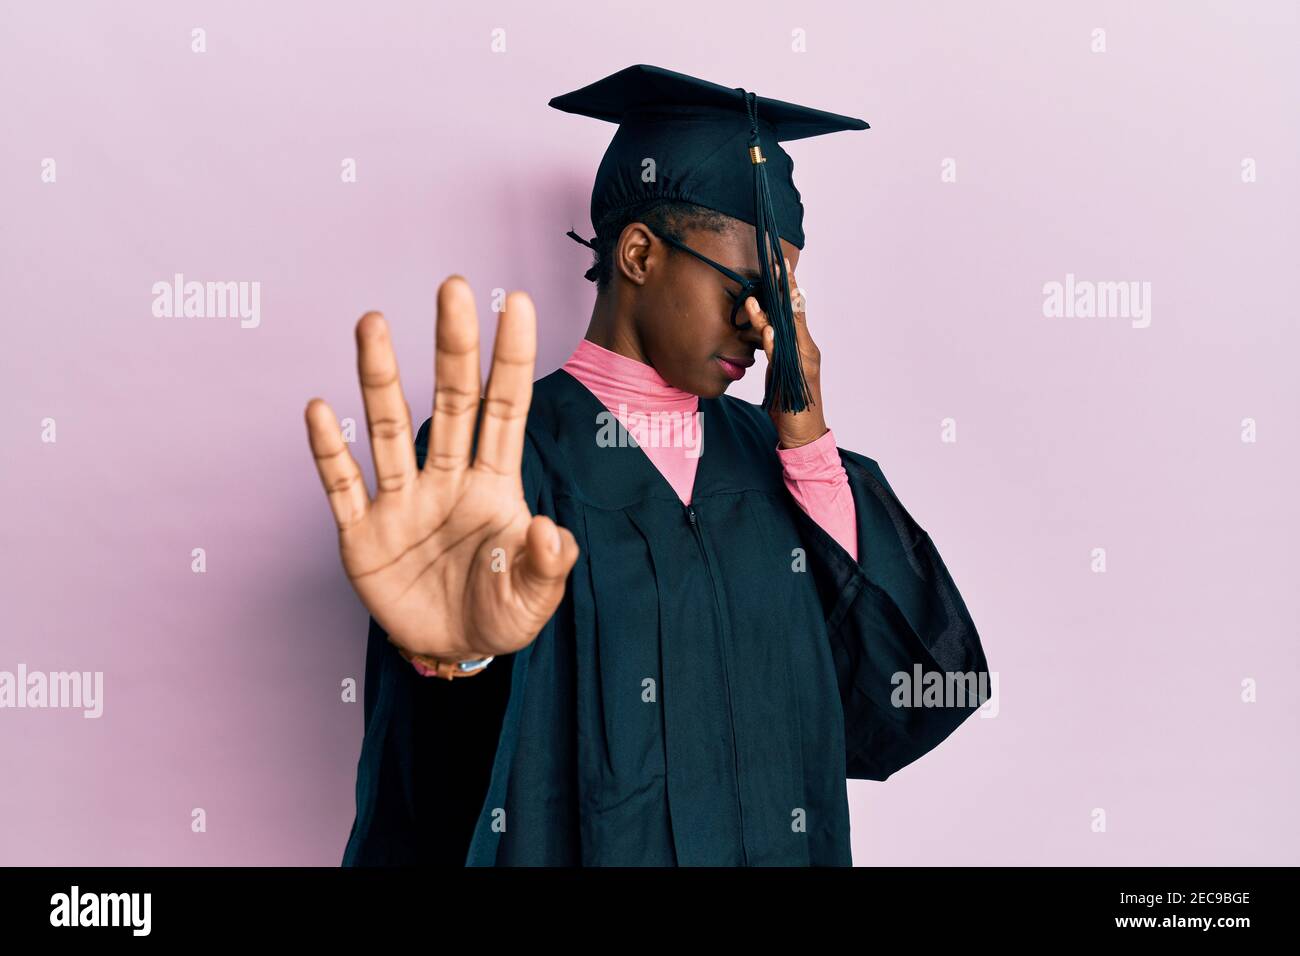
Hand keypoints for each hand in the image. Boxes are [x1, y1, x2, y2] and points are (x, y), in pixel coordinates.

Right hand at [304, 277, 579, 663]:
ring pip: (388, 428)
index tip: (515, 301)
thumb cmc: (499, 613)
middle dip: (453, 348)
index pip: (505, 410)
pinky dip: (330, 451)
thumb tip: (552, 530)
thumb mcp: (534, 597)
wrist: (449, 650)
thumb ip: (547, 565)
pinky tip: (319, 409)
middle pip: (451, 402)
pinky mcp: (362, 533)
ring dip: (380, 378)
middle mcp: (446, 479)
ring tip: (372, 322)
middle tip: (453, 287)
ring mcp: (402, 501)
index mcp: (493, 485)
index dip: (510, 359)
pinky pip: (343, 485)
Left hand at [744, 257, 829, 448]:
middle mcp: (806, 349)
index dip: (787, 289)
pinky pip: (783, 357)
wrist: (803, 433)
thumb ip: (776, 349)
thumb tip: (766, 330)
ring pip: (787, 331)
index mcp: (803, 346)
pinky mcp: (796, 378)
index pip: (794, 311)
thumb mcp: (780, 370)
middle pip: (794, 313)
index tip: (780, 266)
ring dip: (773, 311)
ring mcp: (803, 363)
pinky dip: (775, 343)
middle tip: (776, 264)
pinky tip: (768, 330)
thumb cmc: (791, 403)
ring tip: (760, 293)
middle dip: (785, 289)